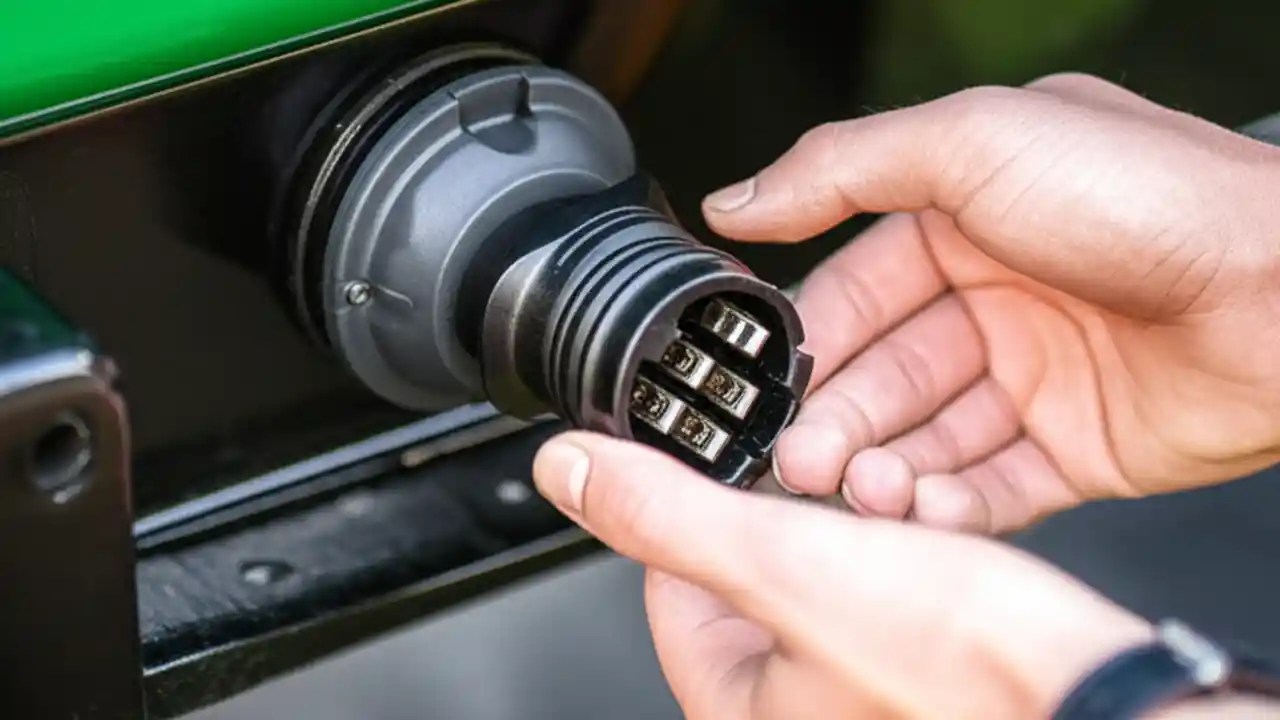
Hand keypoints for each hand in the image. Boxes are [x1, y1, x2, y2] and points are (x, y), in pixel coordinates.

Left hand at [532, 431, 1152, 718]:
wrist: (1096, 697)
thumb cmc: (963, 665)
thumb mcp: (785, 562)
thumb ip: (667, 513)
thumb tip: (571, 472)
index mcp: (735, 706)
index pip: (668, 584)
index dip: (698, 506)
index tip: (726, 463)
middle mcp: (793, 715)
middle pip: (751, 577)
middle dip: (789, 515)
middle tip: (823, 479)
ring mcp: (858, 701)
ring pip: (824, 579)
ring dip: (850, 526)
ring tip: (884, 501)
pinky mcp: (920, 680)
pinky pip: (886, 596)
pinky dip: (901, 555)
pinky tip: (930, 536)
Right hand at [701, 74, 1279, 532]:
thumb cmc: (1149, 198)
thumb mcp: (973, 143)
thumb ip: (842, 168)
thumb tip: (739, 199)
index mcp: (964, 219)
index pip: (856, 290)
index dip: (808, 341)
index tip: (766, 384)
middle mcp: (997, 299)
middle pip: (884, 374)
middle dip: (838, 420)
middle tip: (801, 458)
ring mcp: (1037, 377)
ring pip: (927, 438)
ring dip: (882, 468)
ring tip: (858, 489)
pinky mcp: (1078, 448)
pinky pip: (990, 485)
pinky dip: (946, 504)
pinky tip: (919, 508)